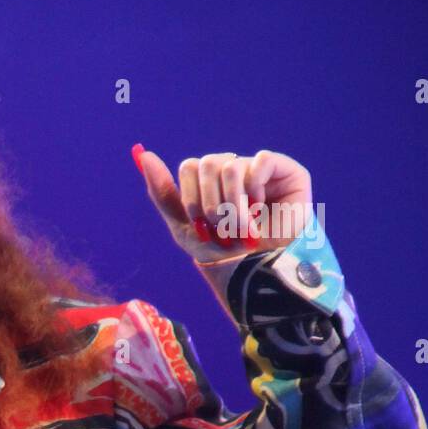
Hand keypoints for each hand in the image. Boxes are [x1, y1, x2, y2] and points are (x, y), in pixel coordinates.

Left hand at [132, 145, 313, 262]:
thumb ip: (162, 193)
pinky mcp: (285, 171)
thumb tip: (143, 155)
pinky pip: (262, 160)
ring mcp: (258, 169)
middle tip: (223, 230)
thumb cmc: (222, 253)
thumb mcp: (184, 227)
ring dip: (233, 205)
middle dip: (211, 205)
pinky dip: (258, 190)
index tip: (203, 226)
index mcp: (209, 181)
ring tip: (244, 228)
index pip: (189, 167)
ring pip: (230, 166)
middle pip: (207, 164)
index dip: (192, 199)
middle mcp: (232, 170)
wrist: (258, 273)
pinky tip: (263, 208)